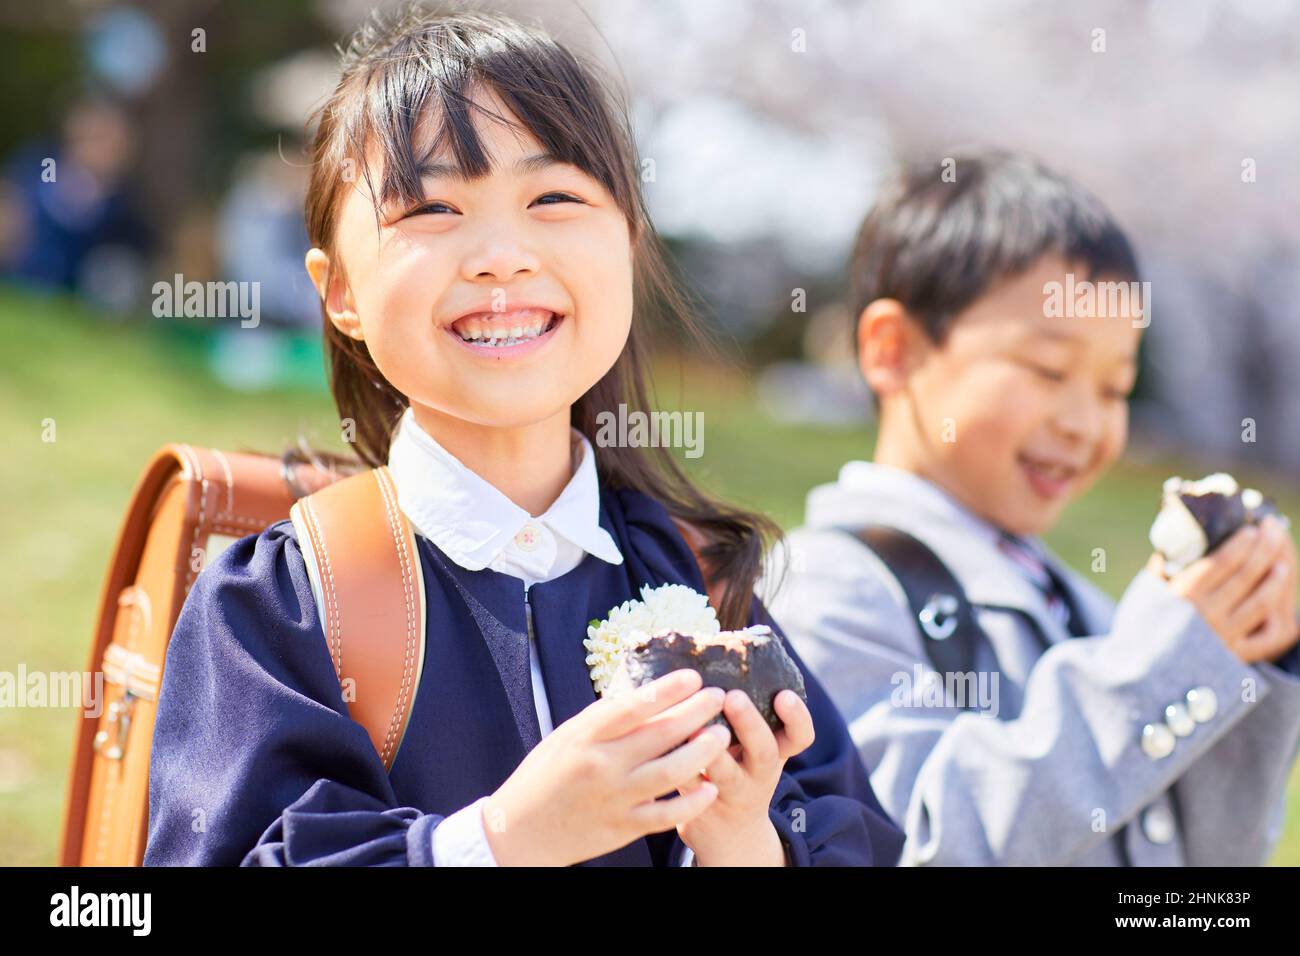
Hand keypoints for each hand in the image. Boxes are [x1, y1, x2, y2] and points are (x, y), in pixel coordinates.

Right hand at [482, 669, 731, 865]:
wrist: (520, 832)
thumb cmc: (543, 776)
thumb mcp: (565, 736)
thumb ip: (603, 718)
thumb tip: (641, 693)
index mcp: (585, 736)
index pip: (634, 706)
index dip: (668, 690)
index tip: (693, 677)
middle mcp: (602, 765)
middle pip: (660, 734)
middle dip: (696, 712)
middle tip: (718, 697)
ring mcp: (614, 798)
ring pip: (671, 772)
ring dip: (702, 751)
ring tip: (722, 735)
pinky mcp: (622, 828)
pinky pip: (665, 815)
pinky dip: (691, 802)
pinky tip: (710, 787)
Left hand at [675, 688, 814, 865]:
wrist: (727, 834)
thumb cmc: (736, 770)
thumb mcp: (752, 748)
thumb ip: (744, 712)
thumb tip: (724, 644)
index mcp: (775, 752)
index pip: (798, 736)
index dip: (796, 717)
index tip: (784, 695)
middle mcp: (759, 774)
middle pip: (764, 752)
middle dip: (750, 723)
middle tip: (733, 698)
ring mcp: (732, 793)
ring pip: (722, 773)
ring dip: (706, 747)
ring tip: (691, 722)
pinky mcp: (701, 808)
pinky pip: (687, 785)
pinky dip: (673, 762)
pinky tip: (658, 742)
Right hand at [1152, 515, 1299, 664]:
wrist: (1139, 678)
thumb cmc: (1137, 631)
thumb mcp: (1143, 595)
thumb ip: (1160, 568)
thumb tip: (1173, 541)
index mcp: (1183, 595)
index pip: (1222, 561)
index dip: (1241, 542)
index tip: (1250, 528)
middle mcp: (1208, 615)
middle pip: (1247, 575)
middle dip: (1264, 548)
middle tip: (1272, 531)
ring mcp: (1225, 637)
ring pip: (1262, 601)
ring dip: (1276, 577)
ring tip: (1280, 560)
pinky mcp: (1236, 657)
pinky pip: (1267, 635)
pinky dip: (1278, 615)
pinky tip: (1280, 598)